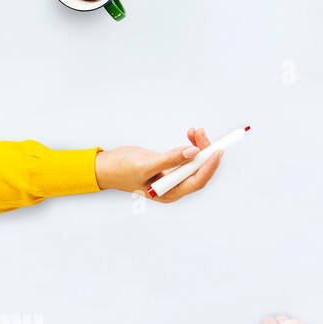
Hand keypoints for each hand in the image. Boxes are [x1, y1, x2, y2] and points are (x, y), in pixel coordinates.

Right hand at [94, 127, 221, 201]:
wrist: (105, 166)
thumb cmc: (120, 169)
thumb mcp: (146, 164)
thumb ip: (170, 159)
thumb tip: (194, 152)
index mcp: (169, 193)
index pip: (196, 181)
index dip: (209, 167)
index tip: (217, 151)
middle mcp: (174, 187)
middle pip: (198, 170)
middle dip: (204, 151)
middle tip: (201, 133)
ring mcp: (173, 176)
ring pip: (194, 161)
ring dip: (198, 145)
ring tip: (195, 130)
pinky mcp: (170, 166)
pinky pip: (187, 155)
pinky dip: (190, 144)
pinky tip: (190, 134)